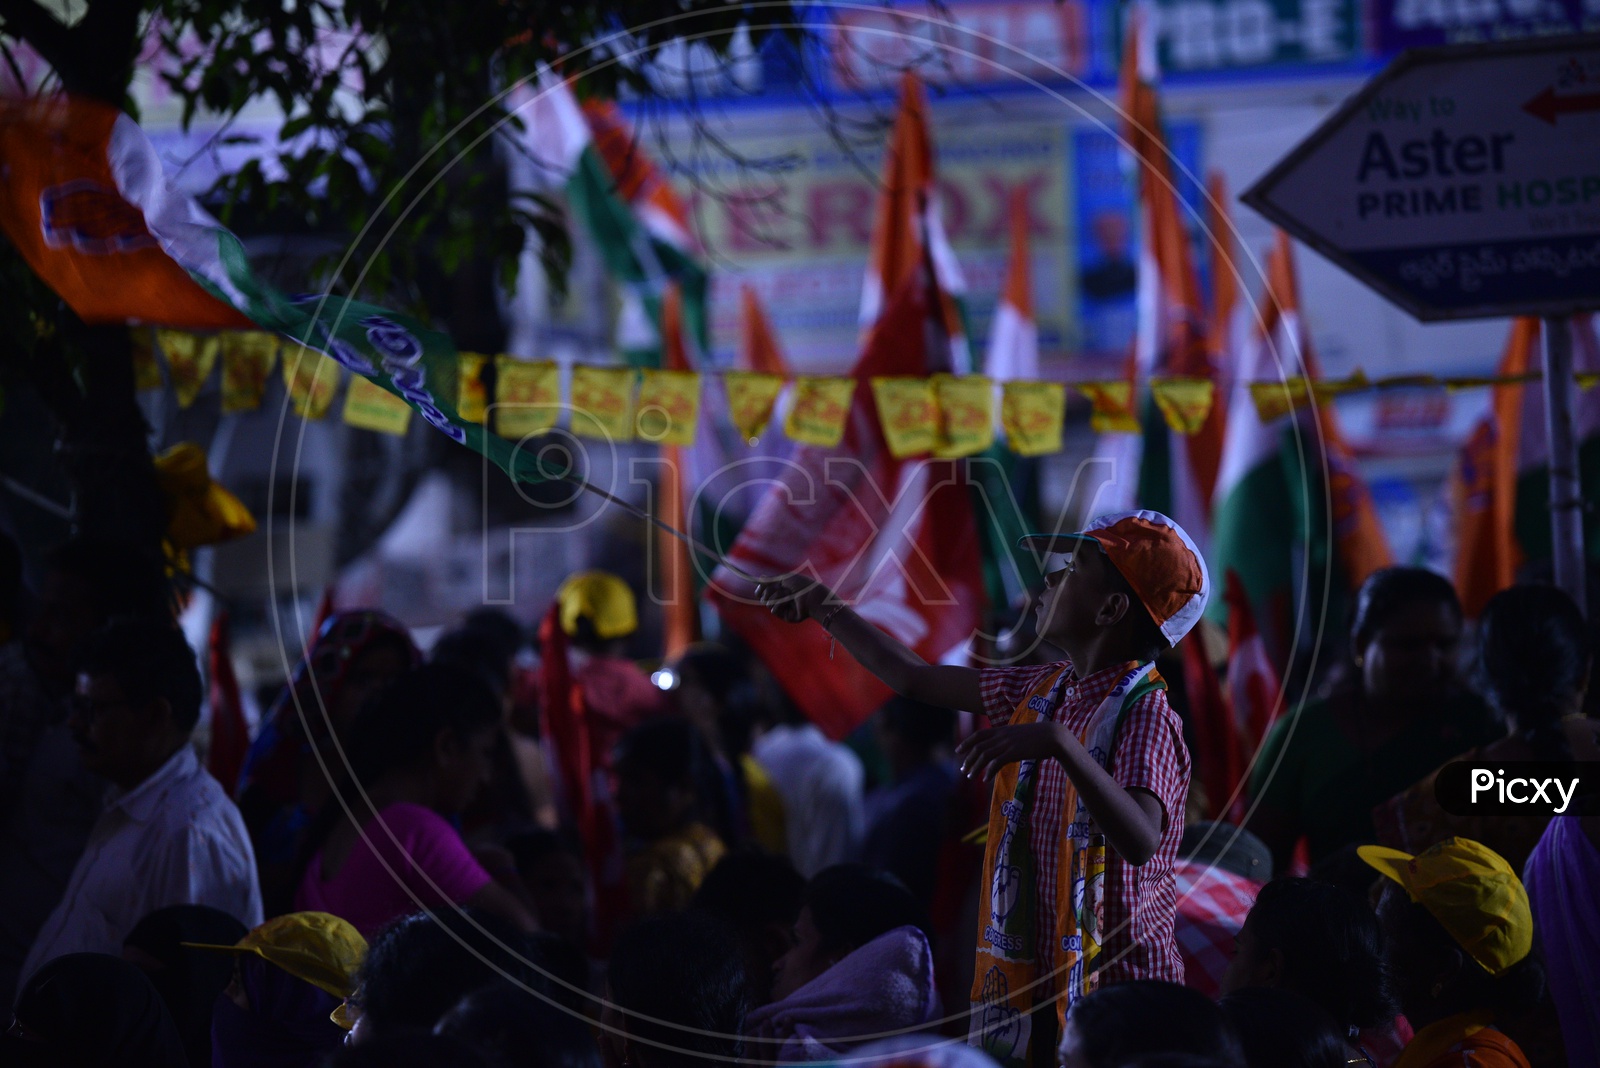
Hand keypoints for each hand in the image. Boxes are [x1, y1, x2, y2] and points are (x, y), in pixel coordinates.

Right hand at [755, 575, 833, 623]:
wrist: (811, 596)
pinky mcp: (785, 616)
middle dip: (769, 591)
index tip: (761, 585)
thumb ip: (771, 580)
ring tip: (788, 595)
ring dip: (777, 596)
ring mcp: (782, 608)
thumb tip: (760, 578)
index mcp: (780, 589)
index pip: (764, 591)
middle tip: (779, 588)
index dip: (760, 589)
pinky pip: (774, 611)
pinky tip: (787, 603)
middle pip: (763, 597)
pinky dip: (779, 605)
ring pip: (768, 603)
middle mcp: (780, 599)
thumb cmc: (801, 585)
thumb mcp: (785, 578)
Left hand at [955, 722, 1073, 780]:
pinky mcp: (1014, 752)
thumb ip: (1009, 739)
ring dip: (975, 767)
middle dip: (969, 759)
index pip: (978, 735)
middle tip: (964, 770)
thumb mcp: (1020, 734)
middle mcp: (1002, 735)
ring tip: (971, 777)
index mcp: (1002, 730)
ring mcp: (1007, 743)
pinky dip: (989, 771)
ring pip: (984, 756)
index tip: (958, 750)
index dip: (966, 742)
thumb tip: (1003, 748)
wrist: (1053, 736)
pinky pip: (996, 762)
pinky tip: (986, 779)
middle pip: (978, 747)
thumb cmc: (1039, 737)